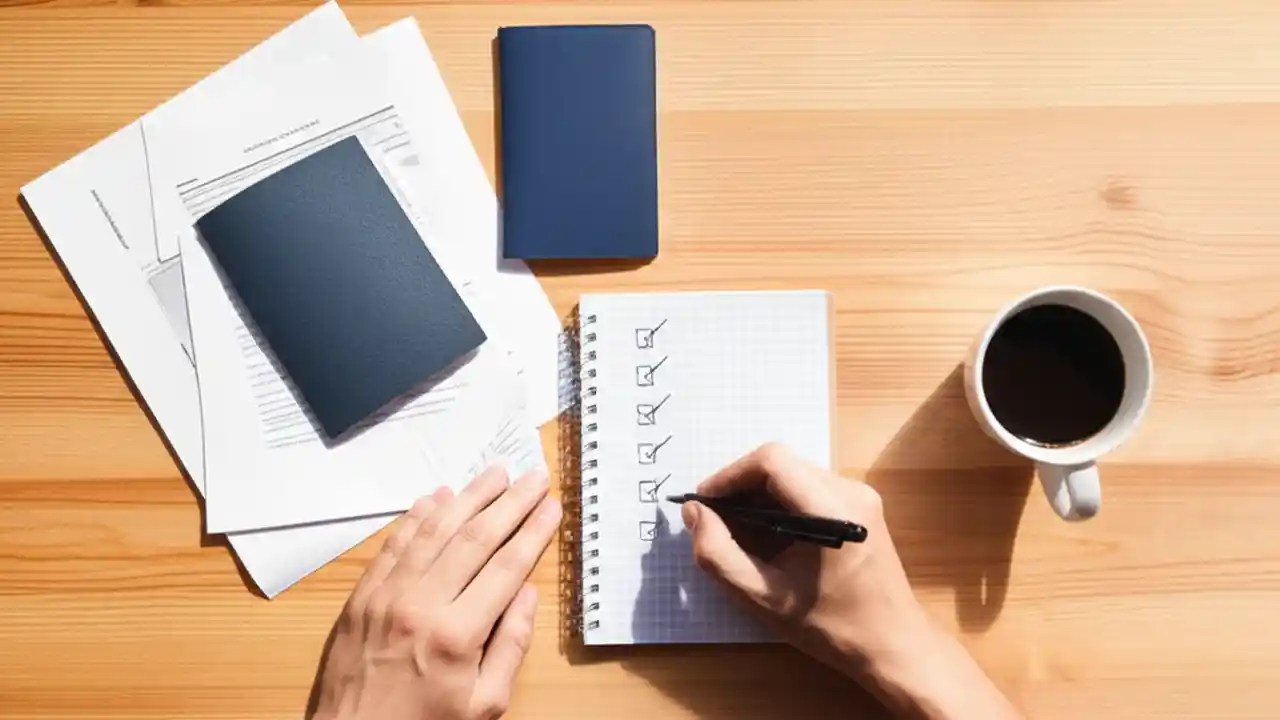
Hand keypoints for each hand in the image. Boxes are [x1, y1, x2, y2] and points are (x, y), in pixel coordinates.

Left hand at [311, 466, 561, 719]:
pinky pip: (394, 545)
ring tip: (494, 474)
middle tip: (534, 477)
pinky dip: (417, 517)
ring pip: (434, 531)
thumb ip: (510, 647)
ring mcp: (386, 596)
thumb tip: (527, 594)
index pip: (507, 567)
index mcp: (457, 635)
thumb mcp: (483, 706)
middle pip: (475, 539)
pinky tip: (437, 498)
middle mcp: (421, 605)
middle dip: (509, 503)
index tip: (552, 506)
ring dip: (467, 497)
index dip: (533, 532)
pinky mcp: (361, 596)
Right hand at [684, 443, 1020, 718]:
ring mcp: (860, 496)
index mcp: (832, 508)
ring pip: (793, 474)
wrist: (894, 647)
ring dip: (759, 495)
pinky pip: (809, 488)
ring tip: (736, 531)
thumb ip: (720, 555)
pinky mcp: (861, 506)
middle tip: (714, 521)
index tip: (704, 505)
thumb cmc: (832, 628)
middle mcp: (850, 490)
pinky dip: (779, 503)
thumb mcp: (765, 598)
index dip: (729, 475)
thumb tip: (695, 513)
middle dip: (740, 487)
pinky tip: (767, 536)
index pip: (771, 460)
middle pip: (781, 464)